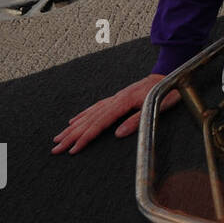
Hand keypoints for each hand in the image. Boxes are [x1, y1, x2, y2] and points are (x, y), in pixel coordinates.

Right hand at [52, 74, 179, 154]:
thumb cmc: (165, 91)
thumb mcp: (156, 106)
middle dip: (71, 136)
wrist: (167, 73)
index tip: (73, 149)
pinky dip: (83, 115)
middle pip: (89, 120)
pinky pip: (95, 108)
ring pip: (89, 114)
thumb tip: (118, 134)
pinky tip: (74, 121)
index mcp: (123, 103)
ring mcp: (114, 98)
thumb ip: (137, 120)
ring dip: (73, 127)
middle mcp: (115, 100)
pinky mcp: (117, 98)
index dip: (85, 138)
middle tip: (56, 148)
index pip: (99, 124)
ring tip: (59, 137)